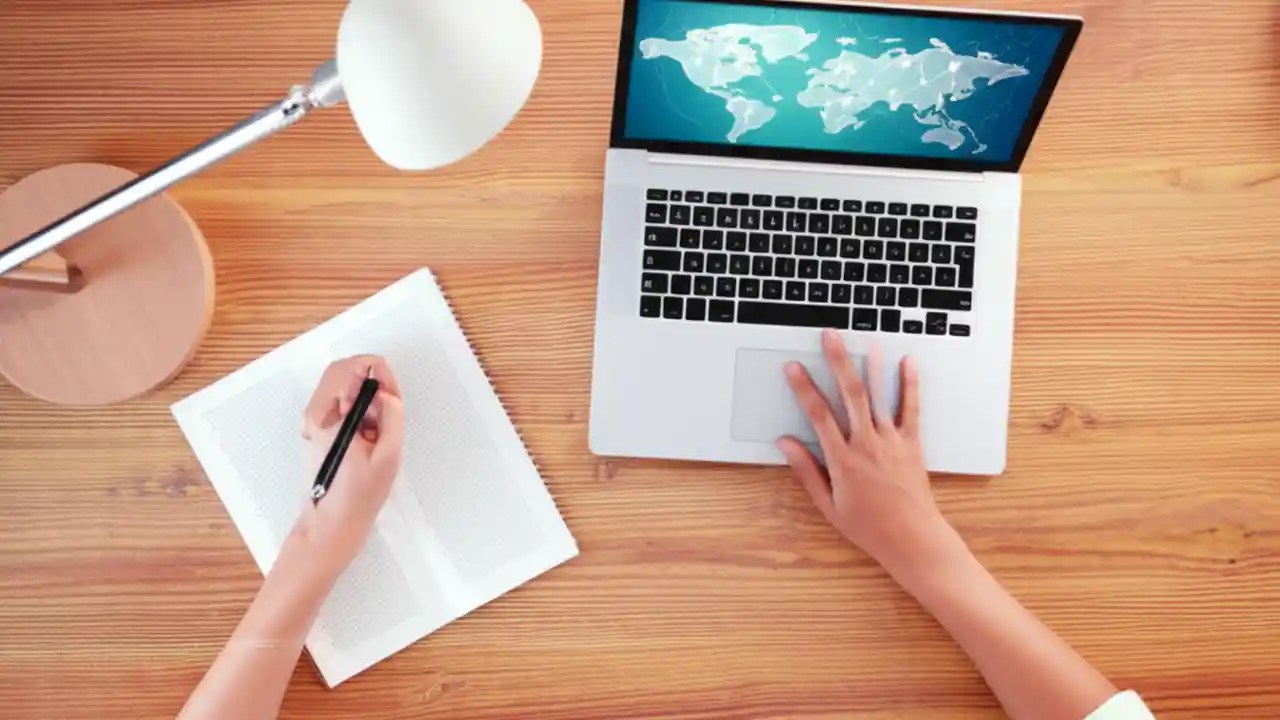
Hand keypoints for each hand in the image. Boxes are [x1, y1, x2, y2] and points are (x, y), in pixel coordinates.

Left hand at [297, 355, 405, 565]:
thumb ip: (391, 417)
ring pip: (340, 385)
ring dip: (364, 394)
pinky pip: (338, 403)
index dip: (376, 370)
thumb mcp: (387, 456)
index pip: (348, 369)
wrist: (331, 523)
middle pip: (341, 371)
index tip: (392, 390)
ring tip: (381, 425)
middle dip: (370, 377)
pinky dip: (358, 408)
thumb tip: (387, 392)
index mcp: (326, 418)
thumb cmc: (358, 495)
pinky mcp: (317, 430)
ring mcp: (312, 422)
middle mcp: (313, 415)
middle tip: (390, 403)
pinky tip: (370, 432)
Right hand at [778, 329, 948, 570]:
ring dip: (871, 365)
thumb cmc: (868, 526)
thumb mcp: (828, 504)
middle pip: (850, 394)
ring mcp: (892, 441)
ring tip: (866, 339)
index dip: (804, 388)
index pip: (819, 415)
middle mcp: (867, 444)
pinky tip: (908, 361)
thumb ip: (806, 471)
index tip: (793, 368)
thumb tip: (785, 443)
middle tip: (829, 336)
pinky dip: (910, 384)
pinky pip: (911, 408)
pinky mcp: (912, 443)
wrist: (912, 538)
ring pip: (879, 396)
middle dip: (837, 362)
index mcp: (843, 460)